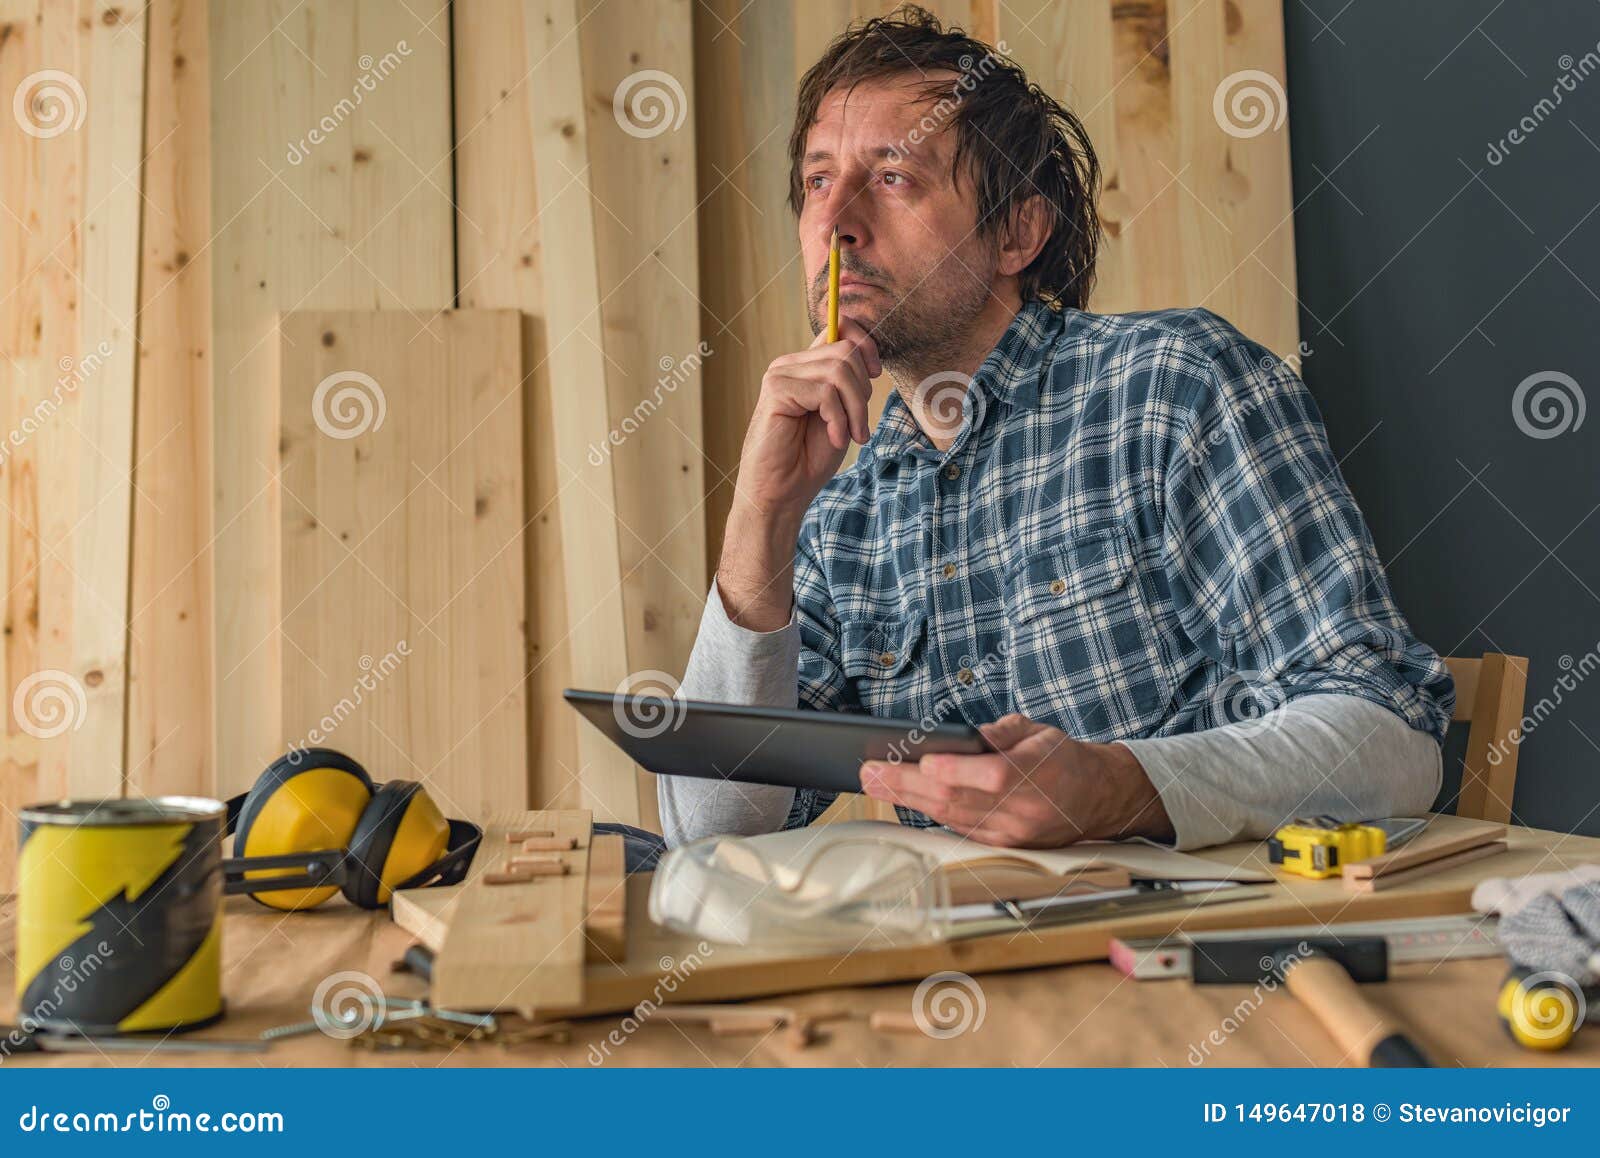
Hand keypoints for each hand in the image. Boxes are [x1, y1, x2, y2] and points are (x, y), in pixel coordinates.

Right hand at [733, 314, 880, 517]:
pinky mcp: (777, 392)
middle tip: (860, 428)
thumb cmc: (808, 458)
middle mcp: (789, 365)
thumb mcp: (839, 414)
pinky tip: (834, 440)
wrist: (781, 493)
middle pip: (846, 351)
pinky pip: (826, 393)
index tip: (875, 373)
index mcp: (804, 366)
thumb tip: (867, 357)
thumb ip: (846, 383)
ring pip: (839, 371)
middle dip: (863, 392)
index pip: (838, 327)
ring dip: (855, 409)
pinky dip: (839, 420)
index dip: (865, 343)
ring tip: (851, 436)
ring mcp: (780, 375)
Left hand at [859, 713, 1173, 846]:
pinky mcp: (1001, 846)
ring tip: (873, 782)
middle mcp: (1023, 810)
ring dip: (907, 800)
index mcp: (1038, 773)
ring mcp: (1011, 833)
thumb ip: (1002, 733)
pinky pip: (957, 828)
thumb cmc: (1063, 758)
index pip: (993, 776)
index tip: (923, 761)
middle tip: (871, 772)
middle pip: (959, 800)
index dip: (956, 771)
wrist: (1097, 800)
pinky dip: (928, 811)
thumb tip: (965, 739)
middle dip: (909, 785)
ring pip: (951, 817)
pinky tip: (901, 796)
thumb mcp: (1038, 731)